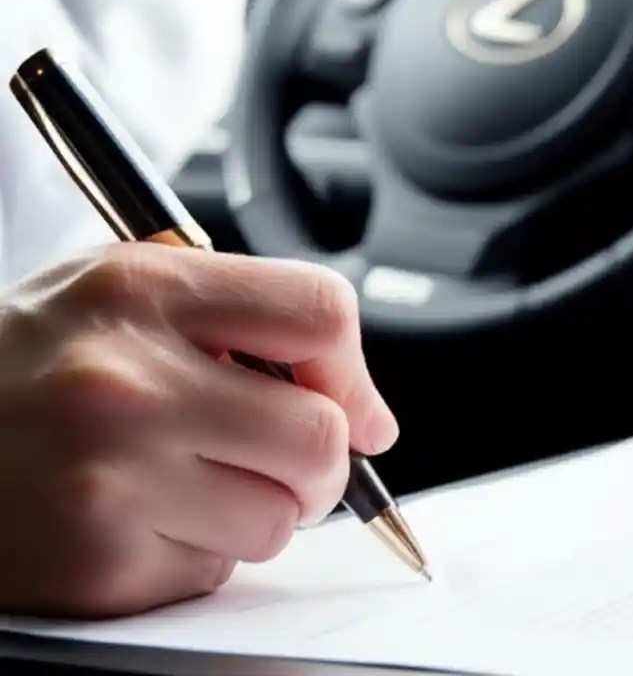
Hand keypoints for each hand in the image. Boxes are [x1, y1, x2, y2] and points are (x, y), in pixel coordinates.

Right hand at [0, 242, 397, 616]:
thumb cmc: (30, 368)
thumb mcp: (121, 296)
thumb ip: (245, 322)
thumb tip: (368, 417)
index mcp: (139, 290)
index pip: (319, 313)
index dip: (354, 370)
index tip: (355, 408)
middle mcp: (124, 381)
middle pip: (320, 435)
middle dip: (320, 461)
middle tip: (279, 462)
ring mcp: (108, 479)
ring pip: (282, 519)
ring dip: (257, 512)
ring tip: (184, 485)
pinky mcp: (97, 565)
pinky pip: (216, 572)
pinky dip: (196, 554)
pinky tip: (135, 520)